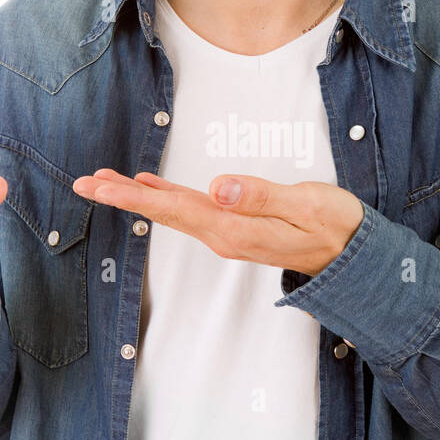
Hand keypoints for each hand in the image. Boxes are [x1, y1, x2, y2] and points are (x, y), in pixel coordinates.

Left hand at [72, 168, 364, 276]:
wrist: (356, 257)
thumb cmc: (336, 226)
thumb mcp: (306, 205)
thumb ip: (261, 196)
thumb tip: (217, 187)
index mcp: (235, 229)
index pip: (174, 209)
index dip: (133, 197)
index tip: (100, 187)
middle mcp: (225, 235)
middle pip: (163, 213)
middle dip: (121, 197)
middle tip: (83, 182)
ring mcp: (229, 234)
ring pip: (172, 213)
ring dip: (137, 198)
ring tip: (104, 183)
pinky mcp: (237, 228)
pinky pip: (191, 213)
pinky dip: (165, 199)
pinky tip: (150, 188)